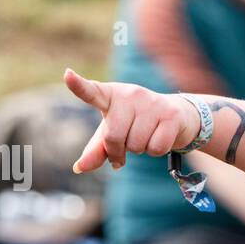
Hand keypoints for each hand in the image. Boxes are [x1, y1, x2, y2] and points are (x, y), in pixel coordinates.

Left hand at [64, 69, 199, 171]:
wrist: (177, 117)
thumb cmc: (137, 124)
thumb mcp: (114, 134)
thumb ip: (96, 149)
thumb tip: (79, 168)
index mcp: (110, 95)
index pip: (91, 92)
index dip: (78, 85)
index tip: (68, 75)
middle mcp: (130, 94)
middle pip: (114, 137)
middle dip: (119, 151)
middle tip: (128, 147)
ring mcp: (151, 102)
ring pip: (137, 145)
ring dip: (141, 150)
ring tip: (147, 136)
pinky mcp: (171, 114)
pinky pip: (156, 148)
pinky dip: (157, 151)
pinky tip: (160, 137)